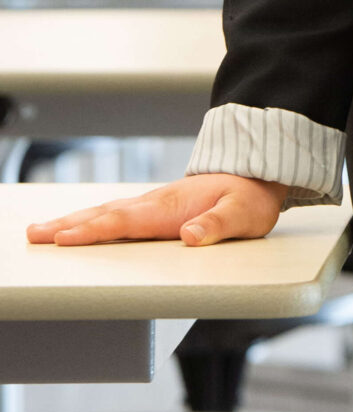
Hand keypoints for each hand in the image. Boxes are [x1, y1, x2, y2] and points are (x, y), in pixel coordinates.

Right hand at [25, 173, 287, 247]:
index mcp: (172, 208)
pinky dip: (91, 219)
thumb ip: (218, 224)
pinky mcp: (156, 208)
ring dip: (74, 221)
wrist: (258, 174)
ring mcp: (154, 204)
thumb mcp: (244, 214)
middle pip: (105, 215)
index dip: (95, 230)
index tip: (65, 237)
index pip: (126, 221)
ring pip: (107, 212)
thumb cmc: (250, 198)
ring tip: (44, 230)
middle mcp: (157, 203)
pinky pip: (116, 214)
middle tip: (35, 233)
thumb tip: (192, 234)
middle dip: (69, 225)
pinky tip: (78, 225)